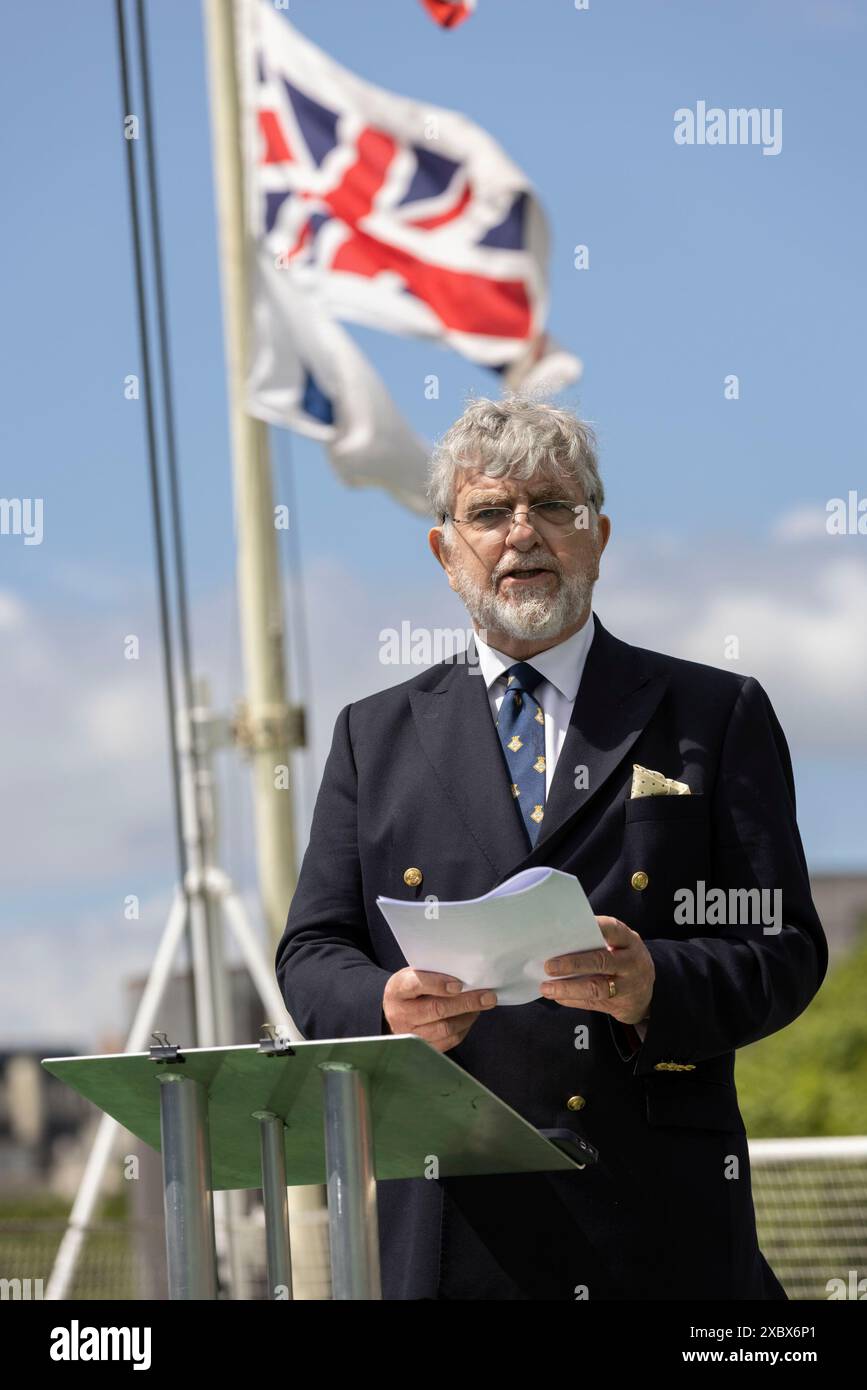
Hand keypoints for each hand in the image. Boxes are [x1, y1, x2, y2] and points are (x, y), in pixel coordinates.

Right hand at [382, 968, 496, 1053]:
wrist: (394, 1011)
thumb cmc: (411, 988)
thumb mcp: (413, 974)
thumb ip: (433, 973)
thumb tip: (467, 975)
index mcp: (397, 989)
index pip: (416, 984)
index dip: (438, 984)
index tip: (459, 984)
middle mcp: (400, 1014)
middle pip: (436, 1009)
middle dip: (465, 1002)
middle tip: (487, 996)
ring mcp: (411, 1034)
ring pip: (445, 1028)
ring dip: (468, 1015)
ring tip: (482, 1004)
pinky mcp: (423, 1047)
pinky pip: (449, 1040)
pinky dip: (464, 1027)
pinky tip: (471, 1016)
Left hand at [539, 916, 653, 1025]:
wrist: (647, 991)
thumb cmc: (622, 958)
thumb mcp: (619, 945)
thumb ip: (596, 942)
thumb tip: (557, 943)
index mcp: (629, 940)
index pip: (612, 929)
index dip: (592, 928)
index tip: (568, 930)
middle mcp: (632, 962)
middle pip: (601, 961)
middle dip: (573, 963)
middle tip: (549, 966)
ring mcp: (628, 985)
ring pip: (597, 988)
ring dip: (568, 988)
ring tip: (547, 987)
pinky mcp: (621, 1005)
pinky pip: (593, 1004)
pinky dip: (572, 1000)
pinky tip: (557, 996)